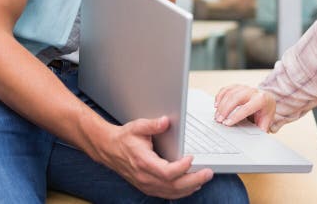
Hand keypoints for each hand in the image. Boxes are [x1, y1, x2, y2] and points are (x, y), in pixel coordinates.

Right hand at [96, 116, 213, 198]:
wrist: (109, 149)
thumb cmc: (124, 139)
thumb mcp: (137, 127)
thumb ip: (152, 124)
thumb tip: (166, 121)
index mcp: (143, 162)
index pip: (166, 172)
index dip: (181, 167)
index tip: (191, 158)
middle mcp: (145, 177)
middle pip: (172, 185)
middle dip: (193, 180)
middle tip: (208, 173)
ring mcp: (146, 184)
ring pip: (171, 193)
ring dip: (189, 188)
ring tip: (203, 179)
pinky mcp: (147, 187)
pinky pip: (166, 194)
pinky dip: (181, 192)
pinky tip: (191, 187)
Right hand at [214, 84, 275, 130]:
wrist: (267, 99)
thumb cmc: (265, 110)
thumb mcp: (266, 120)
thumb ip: (261, 129)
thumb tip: (255, 139)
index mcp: (261, 100)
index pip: (246, 108)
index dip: (236, 116)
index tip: (227, 123)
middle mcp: (253, 92)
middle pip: (236, 98)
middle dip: (225, 109)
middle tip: (219, 120)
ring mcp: (244, 88)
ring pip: (230, 93)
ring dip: (221, 104)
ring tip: (217, 115)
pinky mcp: (238, 86)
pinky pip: (227, 89)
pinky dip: (220, 96)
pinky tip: (216, 105)